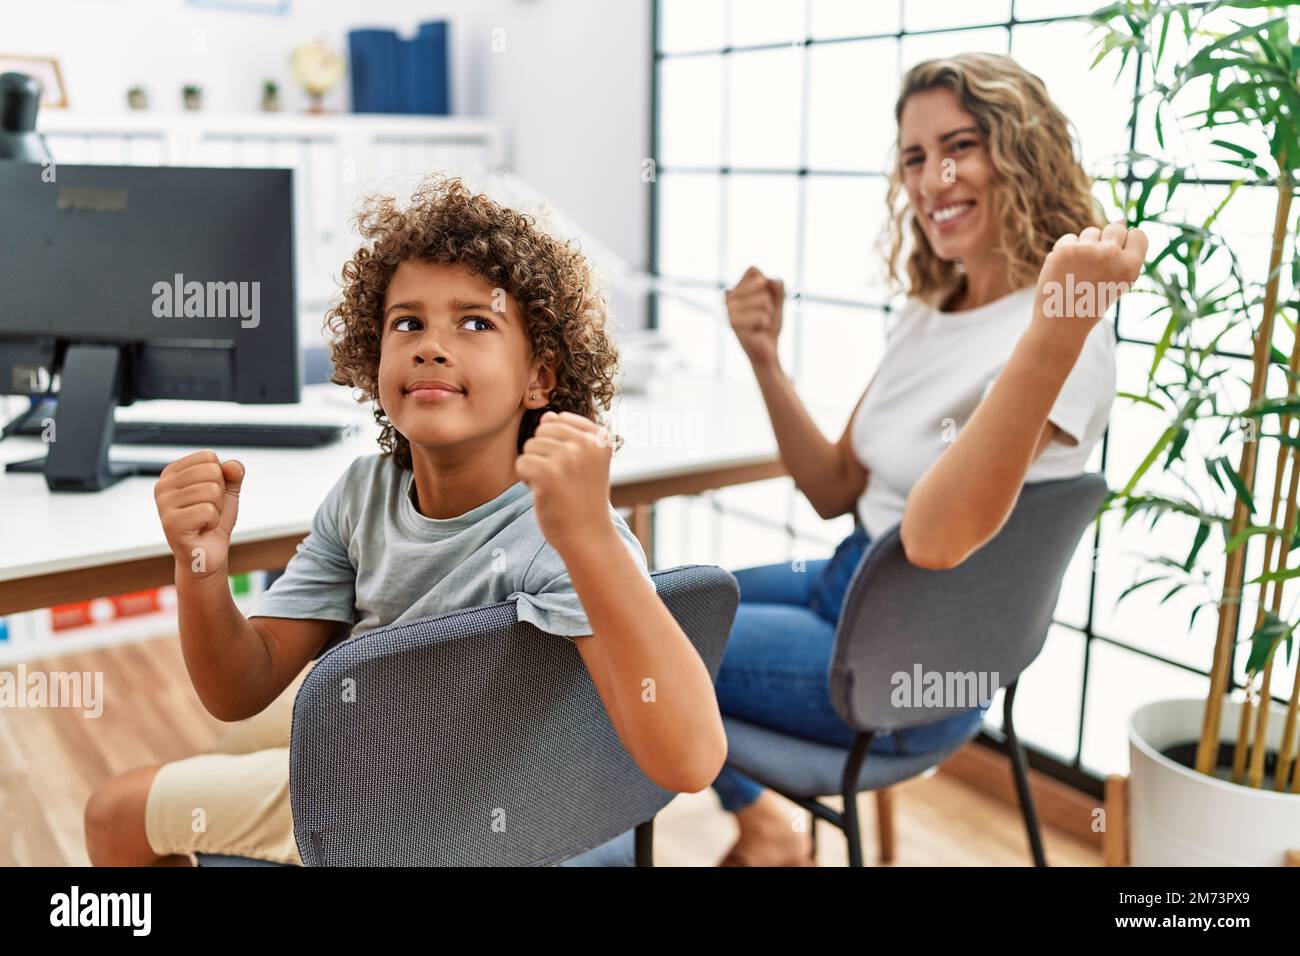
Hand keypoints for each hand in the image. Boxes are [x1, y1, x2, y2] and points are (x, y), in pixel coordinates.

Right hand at [154, 450, 243, 578]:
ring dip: (217, 509)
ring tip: (204, 520)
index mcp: (172, 472)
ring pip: (212, 491)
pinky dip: (213, 522)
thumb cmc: (213, 521)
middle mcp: (162, 485)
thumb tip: (232, 466)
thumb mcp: (227, 491)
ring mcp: (163, 504)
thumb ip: (233, 473)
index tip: (209, 496)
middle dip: (220, 494)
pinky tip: (201, 529)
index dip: (220, 478)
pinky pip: (208, 511)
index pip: (208, 457)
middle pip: (212, 472)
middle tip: (208, 511)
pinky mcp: (170, 523)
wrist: (207, 552)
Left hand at [516, 410, 614, 555]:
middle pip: (542, 431)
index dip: (557, 445)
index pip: (559, 420)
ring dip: (536, 469)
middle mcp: (587, 443)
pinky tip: (545, 494)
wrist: (588, 536)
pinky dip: (527, 481)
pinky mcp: (549, 473)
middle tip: (562, 480)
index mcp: (600, 436)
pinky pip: (521, 463)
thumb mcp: (586, 461)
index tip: (574, 469)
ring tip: (556, 487)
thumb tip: (547, 415)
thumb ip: (570, 435)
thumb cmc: (584, 498)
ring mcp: (569, 457)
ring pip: (530, 446)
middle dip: (544, 455)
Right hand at [726, 266, 784, 369]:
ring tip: (761, 323)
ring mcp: (729, 311)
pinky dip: (767, 325)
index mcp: (736, 290)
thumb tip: (765, 281)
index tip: (765, 300)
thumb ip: (777, 285)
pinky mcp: (733, 325)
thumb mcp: (778, 300)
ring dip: (769, 313)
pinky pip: (763, 316)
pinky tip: (758, 332)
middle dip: (770, 300)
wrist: (767, 350)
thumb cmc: (770, 324)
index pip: (754, 270)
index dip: (767, 283)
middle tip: (764, 314)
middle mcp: (728, 298)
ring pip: (763, 299)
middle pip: (760, 282)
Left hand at [1036, 220, 1147, 328]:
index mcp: (1131, 267)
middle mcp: (1113, 255)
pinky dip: (1065, 251)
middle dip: (1106, 240)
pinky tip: (1063, 270)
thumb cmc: (1091, 303)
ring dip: (1085, 246)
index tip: (1115, 258)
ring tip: (1078, 271)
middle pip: (1116, 226)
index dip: (1126, 244)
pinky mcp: (1066, 249)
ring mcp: (1089, 250)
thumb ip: (1122, 254)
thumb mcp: (1117, 281)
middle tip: (1094, 265)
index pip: (1138, 235)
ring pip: (1091, 232)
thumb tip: (1121, 220)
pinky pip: (1070, 238)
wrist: (1061, 323)